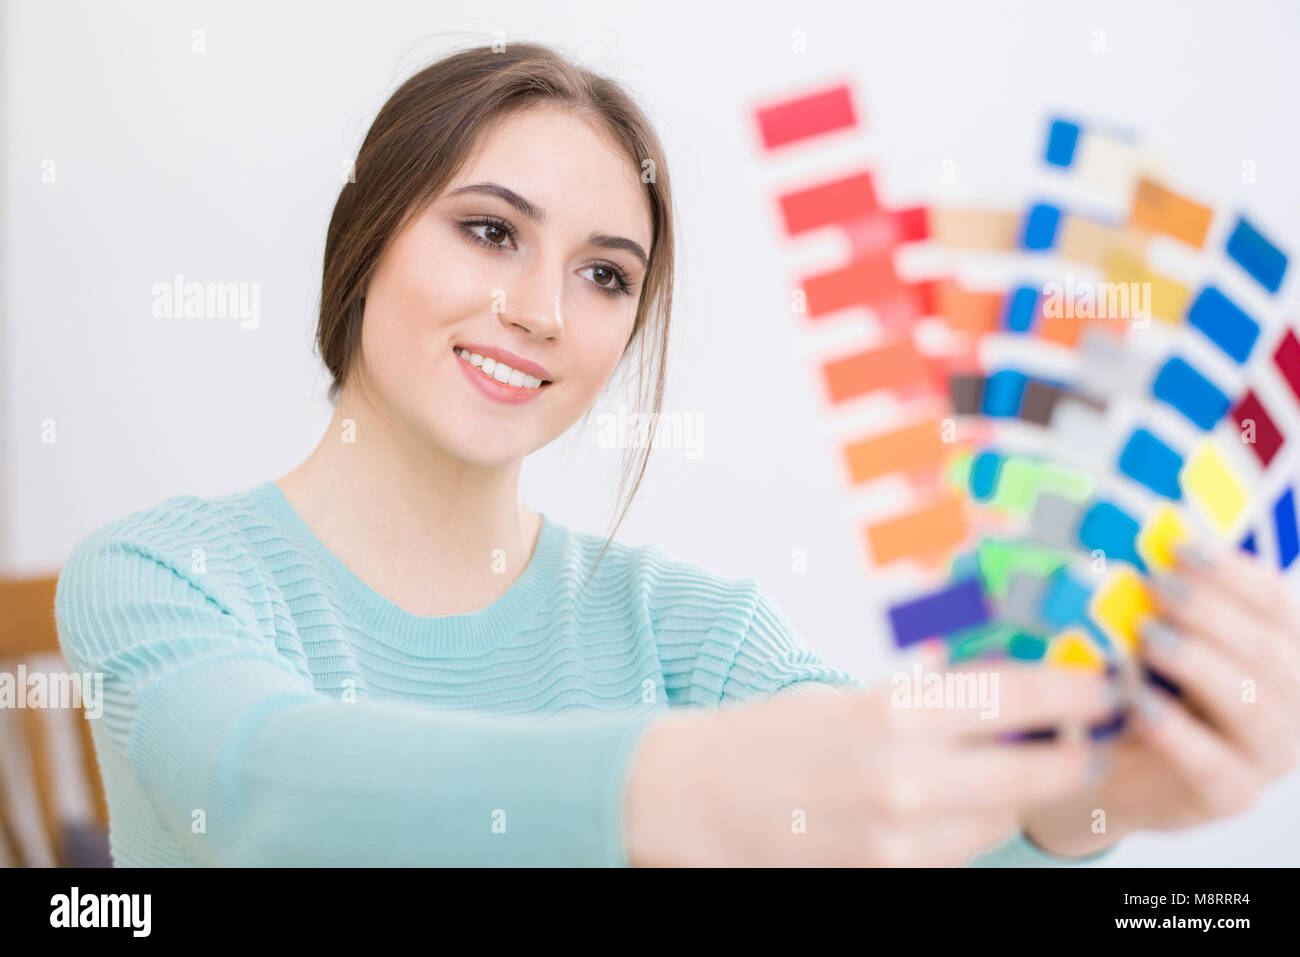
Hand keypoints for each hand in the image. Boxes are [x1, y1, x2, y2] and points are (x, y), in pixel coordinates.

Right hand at [623, 665, 1117, 865]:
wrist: (699, 799)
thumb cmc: (773, 736)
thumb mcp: (859, 698)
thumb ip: (937, 704)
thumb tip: (1020, 697)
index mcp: (896, 711)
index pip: (1022, 695)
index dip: (1078, 689)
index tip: (1105, 685)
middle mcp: (908, 778)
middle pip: (1039, 770)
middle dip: (1075, 751)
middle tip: (1087, 733)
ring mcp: (903, 841)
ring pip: (1008, 818)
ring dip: (1023, 790)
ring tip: (1019, 762)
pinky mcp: (894, 878)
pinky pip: (966, 852)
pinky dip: (977, 825)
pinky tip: (962, 799)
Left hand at [1022, 543, 1299, 855]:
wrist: (1106, 768)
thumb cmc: (1140, 690)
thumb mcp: (1153, 639)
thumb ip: (1163, 602)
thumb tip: (1146, 542)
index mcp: (1282, 654)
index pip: (1276, 606)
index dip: (1232, 573)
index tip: (1180, 548)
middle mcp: (1292, 704)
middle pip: (1271, 652)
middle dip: (1213, 613)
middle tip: (1158, 586)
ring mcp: (1268, 756)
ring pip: (1255, 706)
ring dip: (1200, 663)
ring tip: (1147, 636)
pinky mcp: (1231, 796)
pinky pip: (1215, 765)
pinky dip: (1178, 732)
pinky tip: (1139, 703)